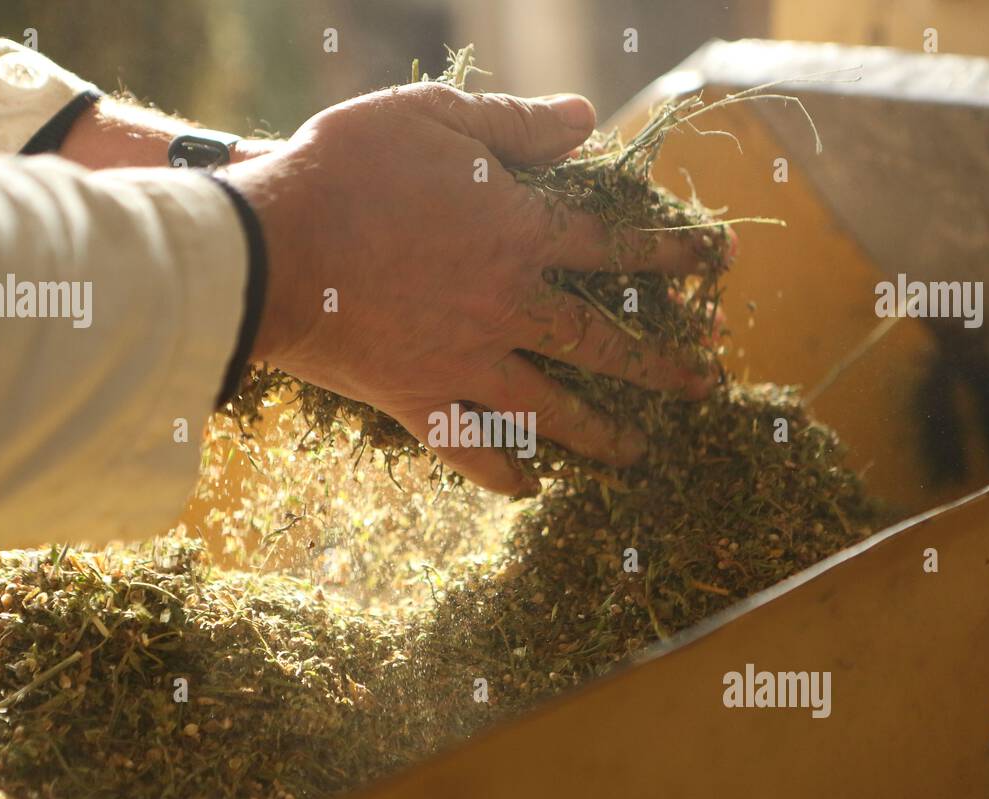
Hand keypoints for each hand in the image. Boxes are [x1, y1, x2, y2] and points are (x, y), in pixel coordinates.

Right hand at [224, 83, 715, 495]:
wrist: (269, 246)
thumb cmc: (345, 169)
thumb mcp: (430, 117)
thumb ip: (514, 123)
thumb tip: (586, 118)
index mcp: (519, 234)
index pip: (617, 247)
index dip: (674, 253)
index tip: (719, 266)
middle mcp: (508, 306)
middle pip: (602, 342)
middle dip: (662, 364)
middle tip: (705, 385)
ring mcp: (466, 361)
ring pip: (552, 408)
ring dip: (601, 434)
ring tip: (639, 454)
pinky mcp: (418, 401)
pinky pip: (470, 449)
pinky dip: (501, 473)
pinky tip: (528, 491)